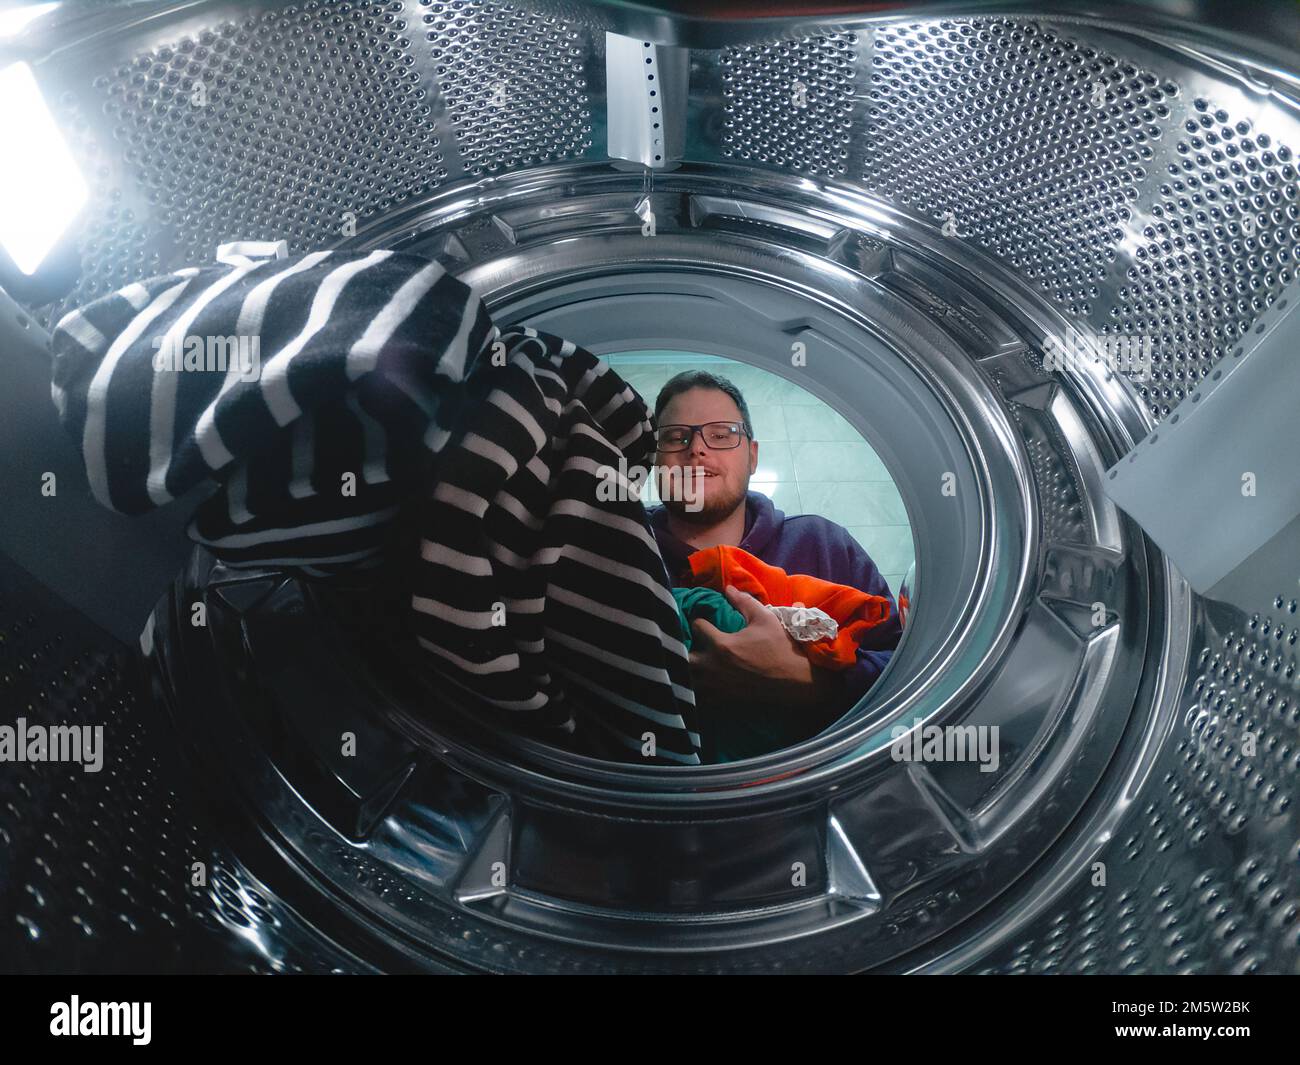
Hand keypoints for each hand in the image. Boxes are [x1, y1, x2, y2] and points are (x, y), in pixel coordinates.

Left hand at [688, 585, 838, 707]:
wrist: (796, 680)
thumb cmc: (781, 647)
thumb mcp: (764, 619)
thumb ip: (743, 602)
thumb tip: (727, 588)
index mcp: (722, 645)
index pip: (696, 626)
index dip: (698, 618)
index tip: (703, 617)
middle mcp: (714, 666)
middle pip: (683, 656)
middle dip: (682, 647)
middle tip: (689, 640)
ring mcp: (717, 685)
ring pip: (687, 679)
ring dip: (687, 668)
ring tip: (692, 659)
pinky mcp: (723, 699)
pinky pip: (700, 697)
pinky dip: (697, 688)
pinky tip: (702, 680)